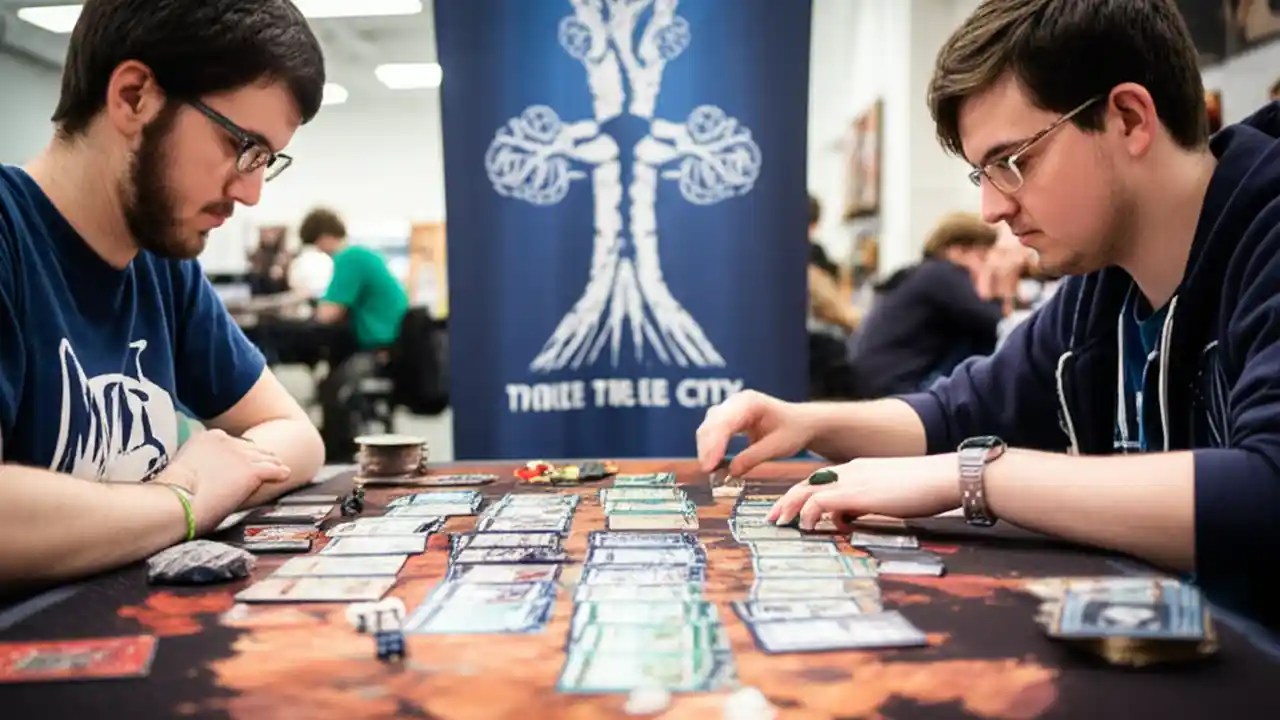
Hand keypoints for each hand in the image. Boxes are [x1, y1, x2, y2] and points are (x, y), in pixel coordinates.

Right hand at [157, 429, 290, 532]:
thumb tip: (196, 478)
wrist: (175, 500)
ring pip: (264, 457)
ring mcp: (241, 455)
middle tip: (265, 464)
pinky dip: (279, 473)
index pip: (231, 444)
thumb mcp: (179, 469)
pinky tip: (285, 475)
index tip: (237, 462)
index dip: (237, 455)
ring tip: (279, 468)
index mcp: (206, 438)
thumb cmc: (169, 494)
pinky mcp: (252, 471)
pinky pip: (273, 469)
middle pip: (250, 448)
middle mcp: (226, 441)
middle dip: (257, 457)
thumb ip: (194, 466)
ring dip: (271, 464)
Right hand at [695, 390, 813, 475]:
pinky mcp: (727, 418)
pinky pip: (712, 431)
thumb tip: (730, 472)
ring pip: (708, 427)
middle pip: (712, 424)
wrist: (801, 422)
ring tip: (709, 470)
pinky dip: (710, 447)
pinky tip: (712, 463)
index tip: (709, 466)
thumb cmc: (793, 431)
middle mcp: (736, 401)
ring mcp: (730, 408)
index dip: (714, 445)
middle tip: (707, 471)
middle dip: (707, 448)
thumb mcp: (778, 447)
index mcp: (750, 403)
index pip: (725, 423)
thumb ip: (753, 458)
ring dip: (706, 449)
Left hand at [766, 454, 961, 531]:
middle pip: (807, 483)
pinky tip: (804, 526)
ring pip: (808, 490)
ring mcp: (853, 480)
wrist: (945, 476)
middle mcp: (850, 471)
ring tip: (780, 523)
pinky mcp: (859, 493)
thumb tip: (844, 520)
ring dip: (790, 507)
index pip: (819, 480)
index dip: (800, 495)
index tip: (788, 510)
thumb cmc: (924, 489)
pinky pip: (822, 501)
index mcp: (857, 469)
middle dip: (786, 501)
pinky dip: (808, 513)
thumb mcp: (886, 496)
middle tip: (772, 518)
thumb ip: (862, 505)